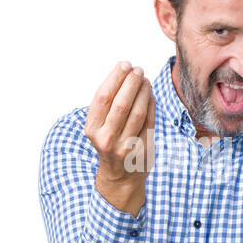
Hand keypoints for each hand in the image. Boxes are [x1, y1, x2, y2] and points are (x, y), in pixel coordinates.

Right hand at [85, 61, 154, 182]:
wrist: (120, 176)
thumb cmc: (110, 143)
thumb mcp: (100, 127)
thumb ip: (109, 106)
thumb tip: (125, 76)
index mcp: (92, 129)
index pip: (103, 97)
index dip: (115, 78)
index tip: (124, 65)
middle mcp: (107, 138)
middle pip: (122, 104)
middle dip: (131, 82)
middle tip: (138, 69)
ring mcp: (126, 146)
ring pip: (138, 112)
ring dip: (143, 92)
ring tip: (145, 79)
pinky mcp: (143, 150)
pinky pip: (149, 122)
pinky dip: (151, 105)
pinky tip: (151, 94)